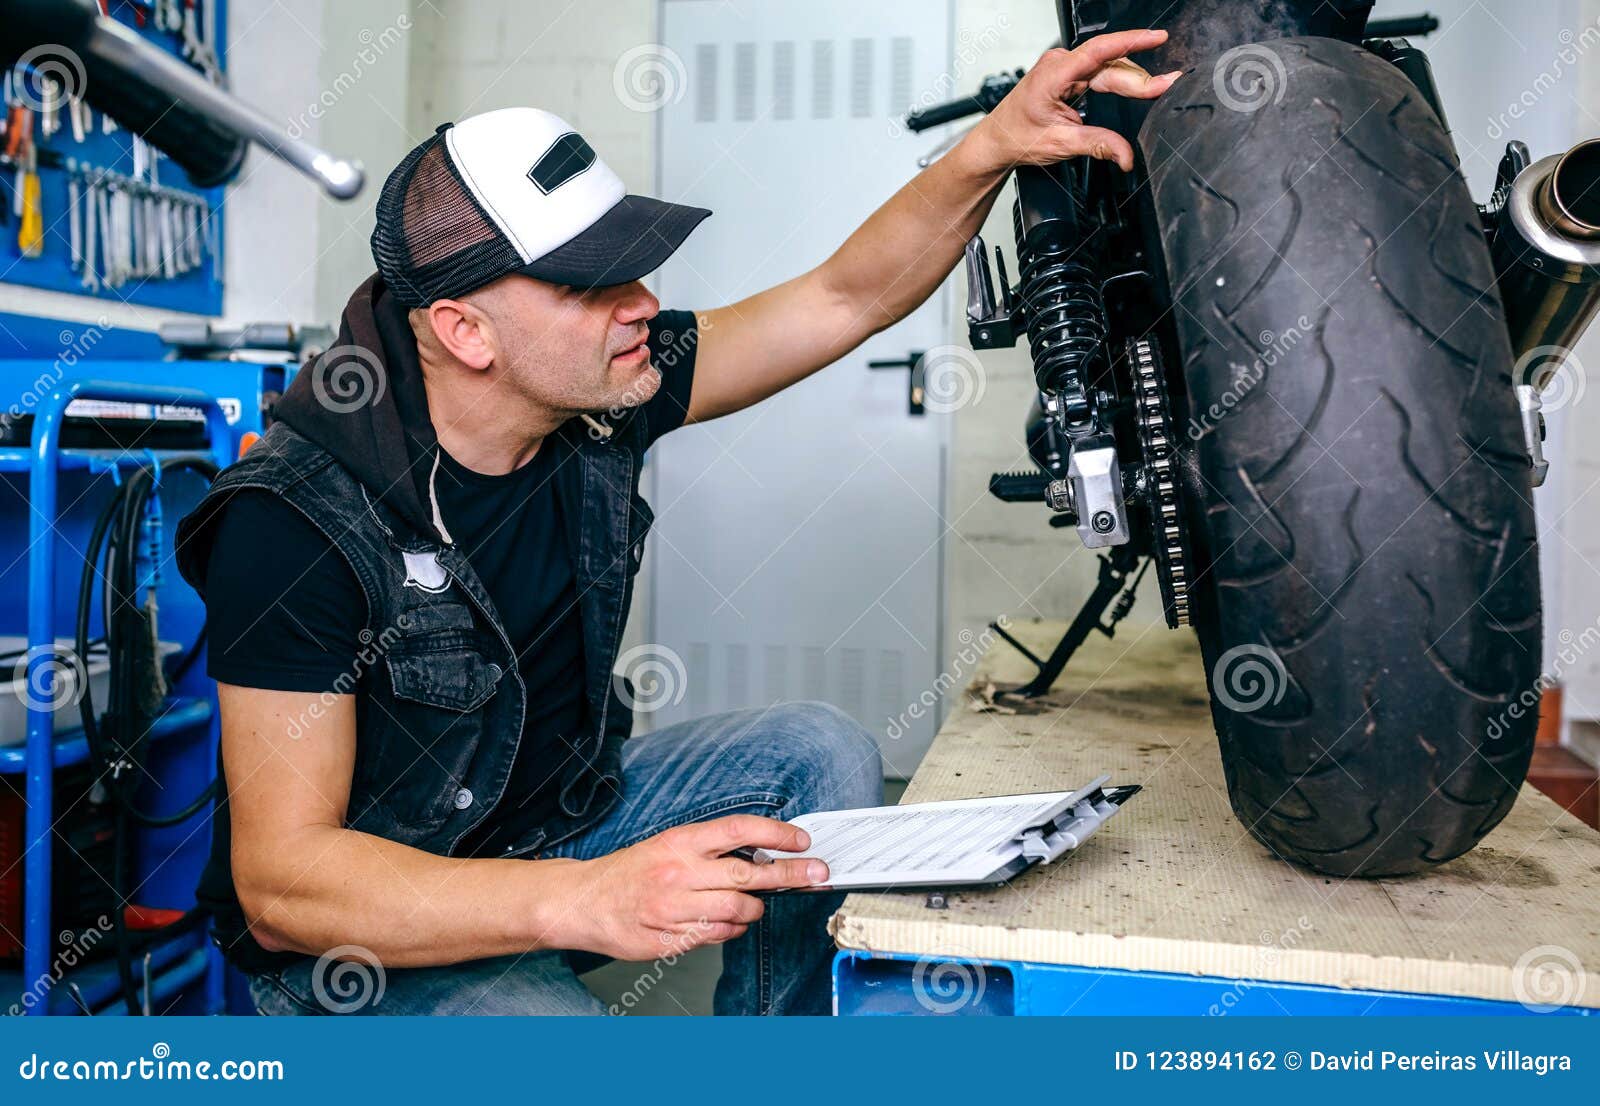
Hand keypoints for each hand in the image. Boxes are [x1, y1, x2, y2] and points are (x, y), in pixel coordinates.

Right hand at [565, 814, 827, 960]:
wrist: (584, 901)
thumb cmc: (629, 872)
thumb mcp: (667, 845)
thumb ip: (708, 850)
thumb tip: (758, 852)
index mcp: (680, 842)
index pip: (738, 829)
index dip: (775, 832)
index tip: (800, 839)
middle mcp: (679, 873)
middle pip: (748, 873)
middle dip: (789, 873)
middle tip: (816, 873)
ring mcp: (674, 908)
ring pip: (737, 910)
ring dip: (755, 910)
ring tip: (757, 906)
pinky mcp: (669, 939)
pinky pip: (716, 936)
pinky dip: (731, 931)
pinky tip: (729, 925)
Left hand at [967, 29, 1179, 172]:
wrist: (996, 143)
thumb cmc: (1015, 137)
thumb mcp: (1060, 144)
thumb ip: (1097, 146)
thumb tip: (1125, 155)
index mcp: (1054, 74)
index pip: (1100, 50)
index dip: (1131, 41)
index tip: (1156, 37)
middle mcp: (1060, 65)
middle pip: (1110, 66)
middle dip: (1139, 77)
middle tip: (1168, 84)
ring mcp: (1064, 70)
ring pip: (1107, 70)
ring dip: (1132, 80)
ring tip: (1158, 87)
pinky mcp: (1068, 79)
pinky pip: (1099, 75)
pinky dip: (1118, 83)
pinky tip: (1136, 88)